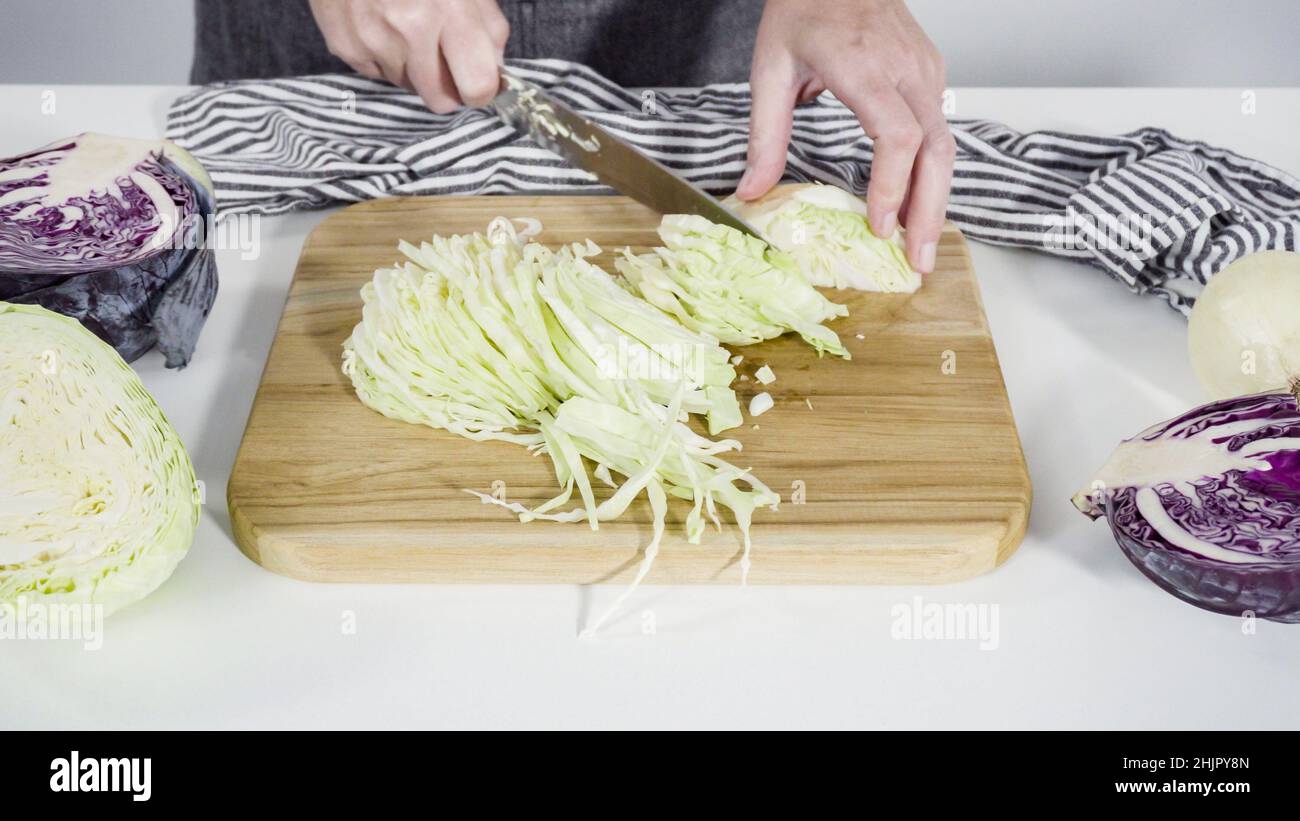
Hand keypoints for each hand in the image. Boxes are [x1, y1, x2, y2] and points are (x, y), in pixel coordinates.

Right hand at [308, 0, 507, 112]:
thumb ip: (488, 24)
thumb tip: (494, 67)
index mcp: (448, 9)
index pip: (476, 86)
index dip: (482, 89)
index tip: (479, 81)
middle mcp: (409, 29)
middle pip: (440, 100)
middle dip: (448, 86)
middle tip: (446, 59)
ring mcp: (373, 40)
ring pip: (408, 86)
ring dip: (414, 68)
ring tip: (408, 27)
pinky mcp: (345, 46)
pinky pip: (377, 73)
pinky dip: (385, 57)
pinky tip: (383, 24)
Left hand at [739, 0, 953, 272]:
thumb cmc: (802, 7)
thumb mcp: (768, 67)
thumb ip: (765, 134)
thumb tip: (752, 192)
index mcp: (862, 65)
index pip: (897, 137)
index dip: (893, 187)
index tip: (880, 227)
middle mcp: (904, 67)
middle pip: (935, 150)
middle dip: (929, 211)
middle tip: (918, 261)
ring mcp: (925, 68)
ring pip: (946, 144)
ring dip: (937, 199)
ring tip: (921, 246)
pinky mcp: (931, 71)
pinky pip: (941, 129)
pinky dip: (933, 173)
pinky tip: (919, 205)